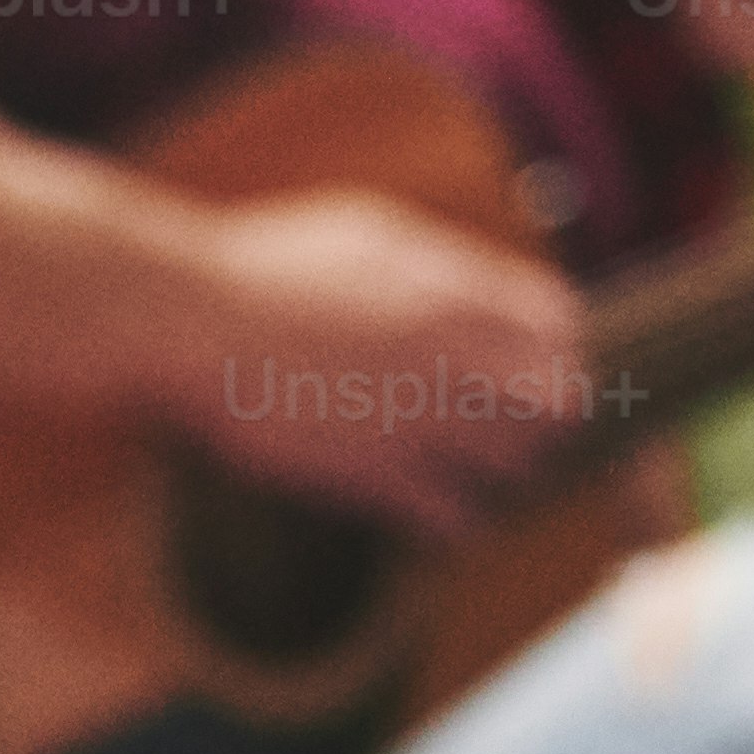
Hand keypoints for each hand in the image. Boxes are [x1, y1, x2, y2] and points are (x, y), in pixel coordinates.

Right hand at [166, 188, 591, 540]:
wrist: (194, 321)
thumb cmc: (274, 268)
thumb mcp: (372, 235)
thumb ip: (444, 267)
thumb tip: (495, 297)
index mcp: (450, 288)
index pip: (559, 327)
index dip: (554, 349)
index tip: (531, 363)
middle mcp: (447, 354)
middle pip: (556, 404)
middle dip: (543, 417)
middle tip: (511, 425)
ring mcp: (413, 417)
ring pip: (514, 466)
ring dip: (503, 471)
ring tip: (473, 469)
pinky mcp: (372, 473)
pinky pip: (457, 516)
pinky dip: (458, 518)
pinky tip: (435, 506)